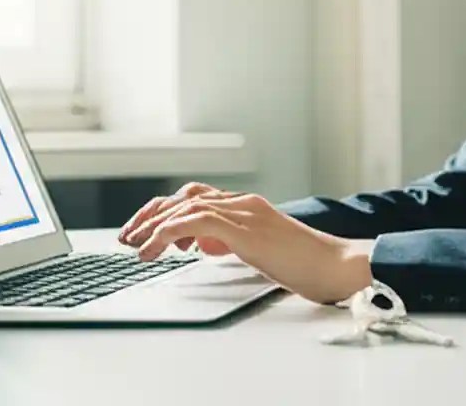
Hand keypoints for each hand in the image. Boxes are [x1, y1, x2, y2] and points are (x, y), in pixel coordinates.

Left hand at [119, 186, 375, 304]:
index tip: (143, 234)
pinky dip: (169, 233)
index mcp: (246, 206)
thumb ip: (230, 242)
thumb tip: (201, 245)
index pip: (195, 198)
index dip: (164, 213)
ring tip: (135, 246)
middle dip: (150, 215)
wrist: (338, 267)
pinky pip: (196, 221)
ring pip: (185, 205)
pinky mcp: (246, 230)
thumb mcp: (259, 251)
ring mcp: (245, 213)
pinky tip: (156, 249)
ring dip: (153, 226)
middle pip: (183, 197)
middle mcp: (243, 203)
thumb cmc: (306, 265)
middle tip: (127, 237)